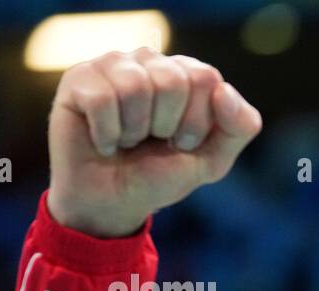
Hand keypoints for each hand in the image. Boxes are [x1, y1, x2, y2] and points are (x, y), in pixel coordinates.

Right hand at [46, 48, 261, 237]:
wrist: (114, 202)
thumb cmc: (161, 175)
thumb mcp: (213, 160)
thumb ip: (239, 127)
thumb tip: (223, 90)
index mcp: (186, 73)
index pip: (205, 78)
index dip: (197, 122)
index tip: (182, 142)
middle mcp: (149, 61)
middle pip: (172, 80)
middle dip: (167, 126)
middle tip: (153, 141)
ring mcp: (112, 65)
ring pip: (135, 86)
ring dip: (135, 130)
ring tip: (128, 139)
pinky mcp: (79, 78)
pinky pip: (101, 99)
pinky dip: (107, 133)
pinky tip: (104, 140)